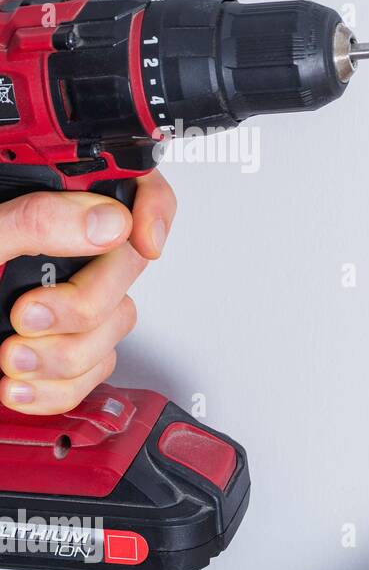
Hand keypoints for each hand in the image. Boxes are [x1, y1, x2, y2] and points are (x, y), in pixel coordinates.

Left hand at [0, 172, 176, 414]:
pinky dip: (58, 387)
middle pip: (128, 267)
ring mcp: (63, 298)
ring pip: (117, 324)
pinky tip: (16, 383)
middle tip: (30, 313)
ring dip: (65, 355)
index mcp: (38, 202)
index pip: (129, 182)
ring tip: (11, 357)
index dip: (153, 206)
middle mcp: (59, 246)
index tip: (141, 240)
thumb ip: (33, 223)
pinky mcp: (61, 348)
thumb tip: (106, 220)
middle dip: (84, 306)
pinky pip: (97, 368)